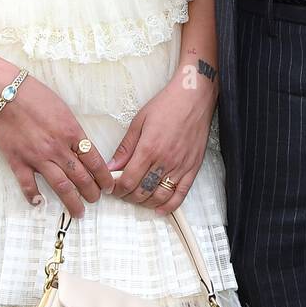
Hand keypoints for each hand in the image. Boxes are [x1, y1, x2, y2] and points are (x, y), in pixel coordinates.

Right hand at [0, 73, 114, 218]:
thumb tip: (82, 147)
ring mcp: (37, 157)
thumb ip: (73, 130)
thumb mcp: (63, 109)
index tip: (109, 186)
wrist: (4, 92)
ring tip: (79, 212)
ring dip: (72, 201)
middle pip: (81, 177)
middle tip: (96, 200)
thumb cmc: (34, 95)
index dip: (104, 177)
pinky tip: (39, 203)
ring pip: (60, 186)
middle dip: (92, 192)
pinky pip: (28, 184)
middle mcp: (57, 148)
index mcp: (71, 132)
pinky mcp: (18, 161)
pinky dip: (33, 196)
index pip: (94, 161)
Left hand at [107, 71, 216, 214]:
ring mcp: (180, 166)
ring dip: (145, 203)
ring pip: (159, 196)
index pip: (128, 180)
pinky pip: (181, 195)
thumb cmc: (167, 105)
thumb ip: (126, 147)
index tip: (111, 188)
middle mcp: (165, 161)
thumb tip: (112, 165)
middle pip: (142, 191)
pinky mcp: (193, 168)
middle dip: (128, 196)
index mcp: (149, 148)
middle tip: (122, 192)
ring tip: (137, 198)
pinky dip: (169, 206)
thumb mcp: (139, 121)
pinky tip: (159, 209)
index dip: (116, 189)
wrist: (194, 98)